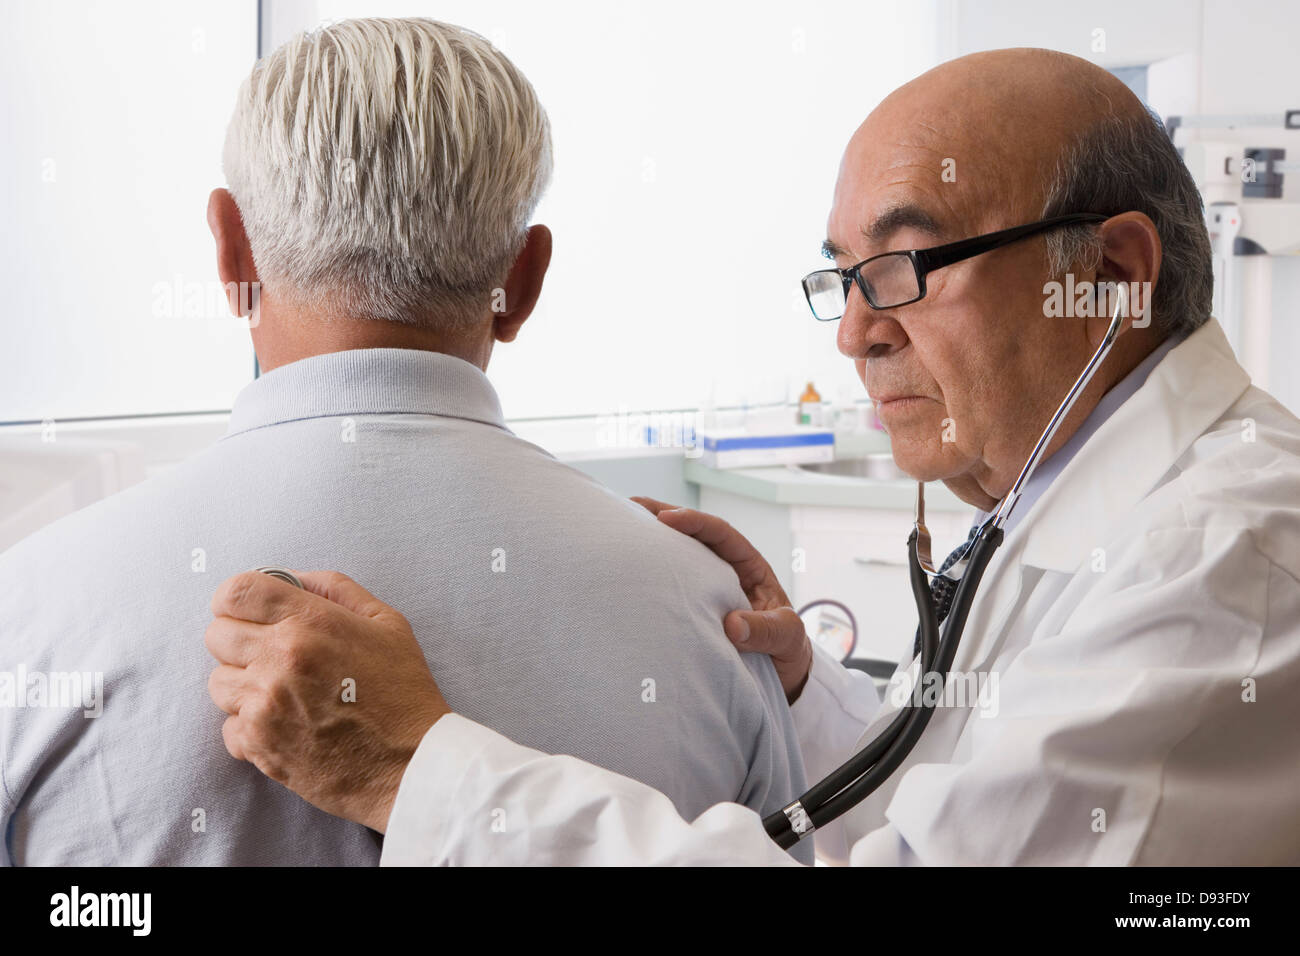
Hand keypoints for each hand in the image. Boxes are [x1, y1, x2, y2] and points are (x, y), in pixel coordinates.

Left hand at [206, 570, 449, 832]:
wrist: (410, 763)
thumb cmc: (403, 691)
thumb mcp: (386, 623)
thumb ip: (335, 589)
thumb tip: (291, 579)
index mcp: (311, 623)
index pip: (236, 592)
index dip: (235, 598)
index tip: (248, 611)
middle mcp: (280, 659)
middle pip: (217, 634)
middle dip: (239, 639)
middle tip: (271, 654)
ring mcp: (264, 704)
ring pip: (218, 681)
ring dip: (243, 684)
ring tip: (283, 693)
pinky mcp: (258, 744)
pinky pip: (227, 724)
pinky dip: (250, 726)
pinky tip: (286, 724)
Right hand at [632, 497, 812, 703]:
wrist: (781, 676)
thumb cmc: (788, 650)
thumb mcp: (787, 638)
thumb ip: (766, 631)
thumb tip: (732, 625)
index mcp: (750, 567)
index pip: (721, 534)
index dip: (695, 522)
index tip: (667, 519)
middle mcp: (725, 569)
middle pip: (693, 534)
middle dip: (663, 516)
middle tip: (631, 505)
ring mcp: (706, 586)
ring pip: (677, 554)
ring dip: (651, 538)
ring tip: (619, 524)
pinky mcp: (692, 604)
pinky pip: (670, 581)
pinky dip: (649, 570)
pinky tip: (625, 564)